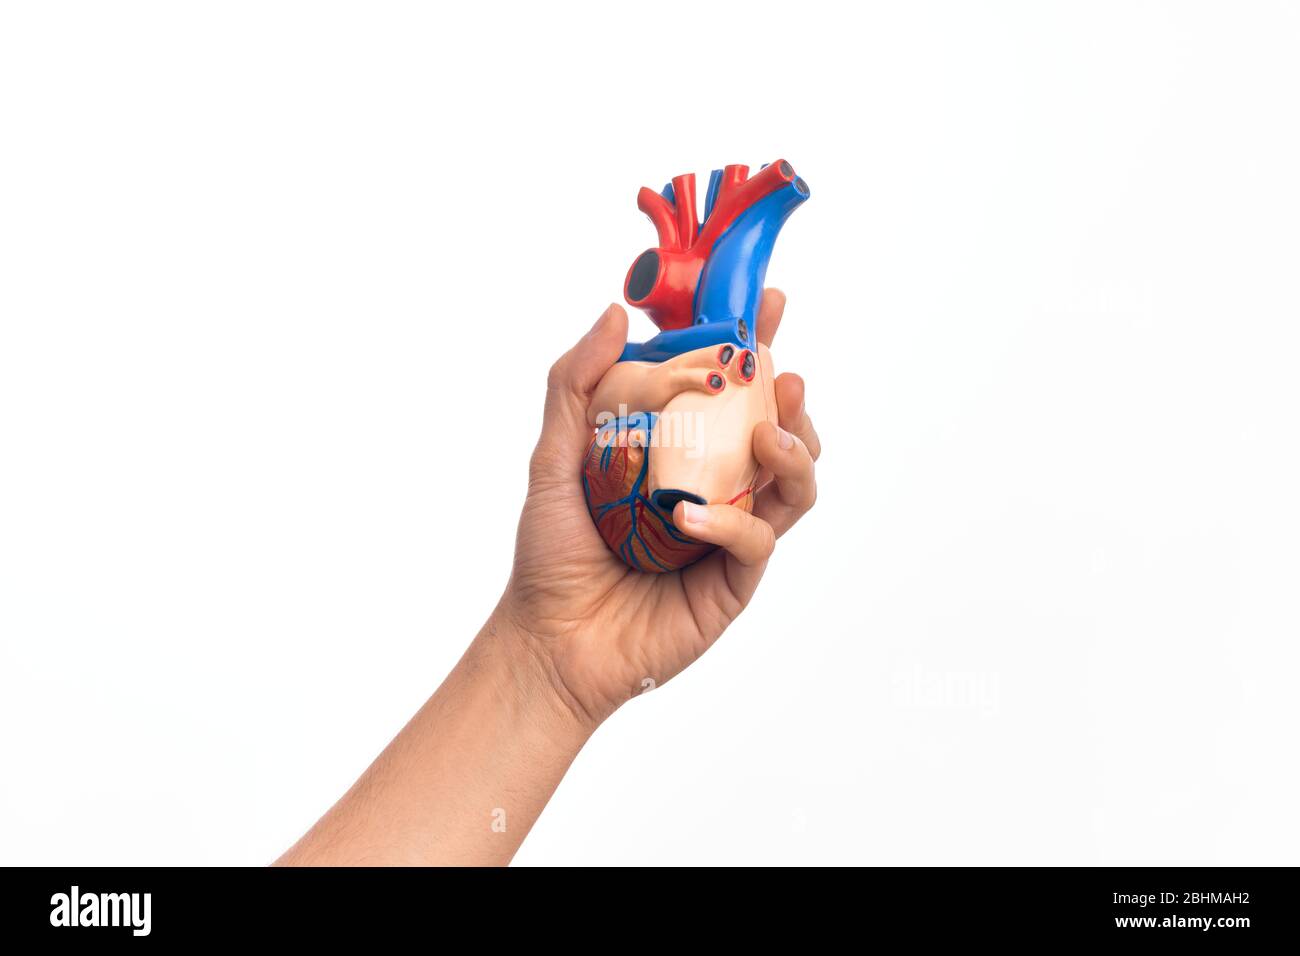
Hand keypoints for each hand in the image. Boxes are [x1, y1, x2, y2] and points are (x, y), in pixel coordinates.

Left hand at [495, 289, 820, 728]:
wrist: (549, 640)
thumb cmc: (552, 553)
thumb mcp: (555, 457)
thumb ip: (576, 385)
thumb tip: (614, 315)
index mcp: (680, 452)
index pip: (730, 391)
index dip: (758, 346)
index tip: (772, 304)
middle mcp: (714, 487)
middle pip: (782, 432)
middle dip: (795, 399)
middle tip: (782, 376)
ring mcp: (730, 533)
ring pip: (796, 484)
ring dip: (794, 451)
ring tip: (765, 434)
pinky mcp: (734, 580)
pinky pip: (758, 539)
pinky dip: (733, 522)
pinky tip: (690, 518)